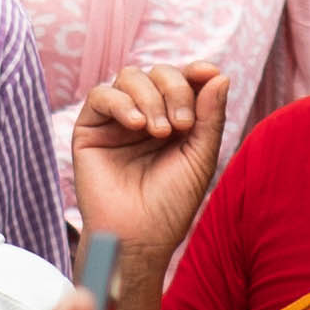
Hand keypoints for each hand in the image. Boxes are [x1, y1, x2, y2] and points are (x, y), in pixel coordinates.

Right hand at [67, 65, 220, 265]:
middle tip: (182, 124)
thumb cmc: (171, 203)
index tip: (208, 73)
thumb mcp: (200, 157)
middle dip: (175, 89)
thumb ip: (209, 116)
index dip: (195, 71)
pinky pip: (100, 95)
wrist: (139, 237)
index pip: (183, 80)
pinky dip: (121, 103)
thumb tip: (219, 76)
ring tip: (159, 132)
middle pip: (158, 73)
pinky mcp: (90, 129)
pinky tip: (135, 125)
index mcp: (174, 118)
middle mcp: (145, 114)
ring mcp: (116, 120)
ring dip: (150, 97)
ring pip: (130, 77)